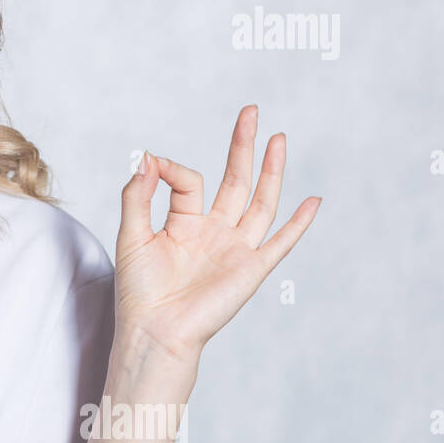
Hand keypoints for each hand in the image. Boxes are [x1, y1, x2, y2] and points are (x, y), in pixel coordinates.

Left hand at [113, 105, 320, 363]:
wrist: (154, 330)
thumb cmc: (139, 291)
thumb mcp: (131, 234)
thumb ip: (137, 195)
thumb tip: (147, 157)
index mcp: (183, 223)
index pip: (188, 181)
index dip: (171, 169)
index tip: (152, 165)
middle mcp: (213, 233)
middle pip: (235, 181)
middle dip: (242, 147)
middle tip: (250, 112)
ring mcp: (234, 250)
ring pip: (260, 203)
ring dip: (271, 171)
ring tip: (278, 138)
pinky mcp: (251, 270)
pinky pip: (280, 243)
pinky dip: (298, 224)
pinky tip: (313, 201)